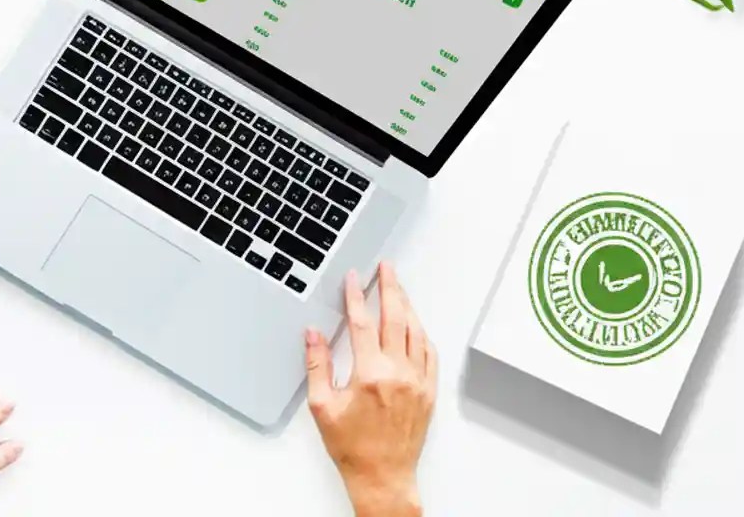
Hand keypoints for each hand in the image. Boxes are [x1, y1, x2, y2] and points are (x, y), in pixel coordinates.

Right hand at [305, 263, 436, 516]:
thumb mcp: (323, 405)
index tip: (353, 279)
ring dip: (407, 307)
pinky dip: (422, 334)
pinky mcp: (429, 392)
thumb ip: (318, 364)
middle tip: (386, 268)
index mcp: (370, 375)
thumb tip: (314, 334)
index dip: (356, 296)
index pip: (362, 322)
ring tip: (399, 289)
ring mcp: (417, 382)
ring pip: (416, 332)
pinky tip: (415, 326)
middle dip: (390, 288)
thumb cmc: (352, 447)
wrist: (382, 476)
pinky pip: (429, 354)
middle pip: (395, 318)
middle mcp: (398, 374)